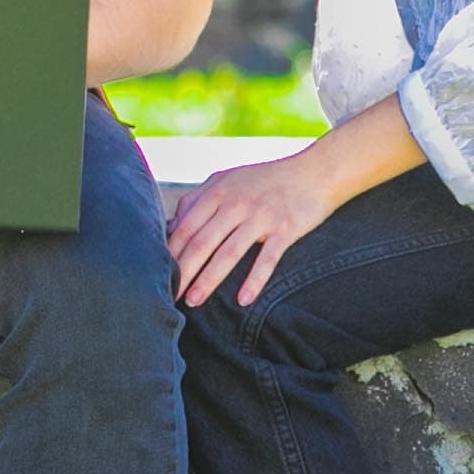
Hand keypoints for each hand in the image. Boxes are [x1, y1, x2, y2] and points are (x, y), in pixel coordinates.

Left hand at [167, 146, 349, 310]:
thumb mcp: (228, 180)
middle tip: (169, 296)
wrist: (315, 172)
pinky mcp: (286, 228)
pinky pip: (267, 259)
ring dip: (209, 280)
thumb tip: (170, 227)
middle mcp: (236, 203)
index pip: (186, 227)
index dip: (170, 253)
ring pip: (229, 253)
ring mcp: (262, 216)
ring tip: (194, 301)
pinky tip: (243, 300)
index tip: (158, 275)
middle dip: (183, 271)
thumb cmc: (265, 180)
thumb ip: (198, 200)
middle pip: (202, 242)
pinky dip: (254, 280)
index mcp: (218, 192)